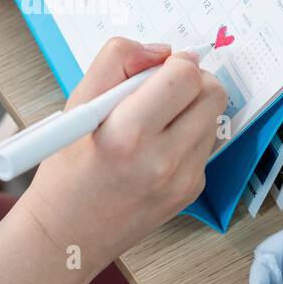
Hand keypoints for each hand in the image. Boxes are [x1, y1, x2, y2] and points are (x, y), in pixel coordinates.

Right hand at [19, 38, 229, 268]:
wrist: (69, 232)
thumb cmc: (68, 167)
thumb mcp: (77, 104)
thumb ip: (116, 61)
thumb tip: (161, 51)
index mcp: (128, 134)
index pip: (185, 76)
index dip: (175, 62)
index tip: (159, 67)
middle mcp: (162, 161)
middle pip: (213, 93)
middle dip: (192, 80)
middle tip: (164, 87)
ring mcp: (183, 180)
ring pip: (213, 117)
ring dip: (191, 107)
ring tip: (155, 119)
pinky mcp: (192, 191)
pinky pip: (205, 144)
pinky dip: (187, 135)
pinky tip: (157, 147)